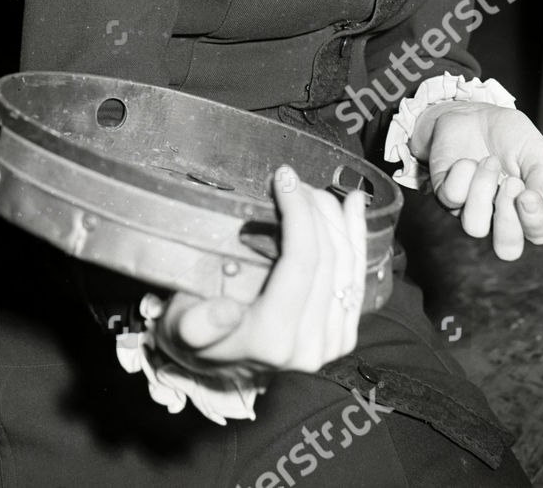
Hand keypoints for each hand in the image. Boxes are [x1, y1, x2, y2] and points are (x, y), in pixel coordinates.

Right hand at [153, 166, 366, 376]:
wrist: (222, 365)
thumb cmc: (196, 336)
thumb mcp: (183, 329)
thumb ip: (198, 325)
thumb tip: (226, 311)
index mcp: (271, 339)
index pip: (300, 263)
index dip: (298, 214)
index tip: (283, 178)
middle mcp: (309, 346)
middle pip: (328, 259)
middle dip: (314, 209)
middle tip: (292, 180)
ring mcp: (331, 343)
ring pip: (349, 265)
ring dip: (337, 218)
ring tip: (316, 189)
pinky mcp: (343, 336)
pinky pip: (359, 279)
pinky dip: (357, 238)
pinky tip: (354, 206)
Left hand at [412, 102, 542, 258]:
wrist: (473, 111)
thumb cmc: (508, 135)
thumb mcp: (535, 150)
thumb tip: (540, 203)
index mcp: (527, 208)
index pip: (538, 234)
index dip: (536, 222)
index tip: (529, 194)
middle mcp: (499, 215)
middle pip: (506, 248)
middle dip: (509, 219)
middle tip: (510, 183)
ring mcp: (470, 207)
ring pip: (475, 227)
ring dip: (484, 192)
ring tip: (489, 162)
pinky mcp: (445, 192)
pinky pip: (452, 199)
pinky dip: (462, 176)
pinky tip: (469, 160)